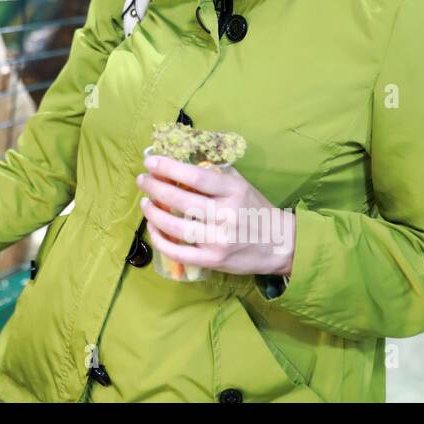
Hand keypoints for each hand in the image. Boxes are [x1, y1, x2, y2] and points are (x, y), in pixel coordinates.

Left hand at [136, 154, 294, 276]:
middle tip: (142, 180)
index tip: (151, 162)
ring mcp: (219, 240)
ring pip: (175, 227)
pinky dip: (160, 240)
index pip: (195, 176)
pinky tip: (153, 228)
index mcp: (233, 191)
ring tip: (144, 203)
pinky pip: (178, 252)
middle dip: (154, 188)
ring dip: (153, 213)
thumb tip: (179, 163)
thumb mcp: (240, 185)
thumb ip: (214, 174)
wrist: (281, 244)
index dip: (168, 168)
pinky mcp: (213, 261)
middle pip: (180, 200)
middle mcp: (226, 215)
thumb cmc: (255, 209)